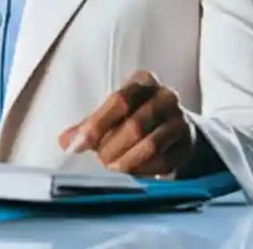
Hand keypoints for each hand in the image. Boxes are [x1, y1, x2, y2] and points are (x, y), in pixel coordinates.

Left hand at [58, 70, 209, 176]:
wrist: (175, 129)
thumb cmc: (135, 117)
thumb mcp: (110, 115)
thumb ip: (87, 126)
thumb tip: (65, 141)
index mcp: (142, 81)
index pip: (118, 101)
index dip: (95, 125)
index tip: (77, 146)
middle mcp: (165, 96)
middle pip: (134, 125)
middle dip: (111, 148)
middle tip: (100, 160)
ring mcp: (180, 119)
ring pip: (150, 144)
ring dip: (126, 161)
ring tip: (113, 167)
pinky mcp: (187, 143)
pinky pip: (163, 161)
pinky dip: (143, 169)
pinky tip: (132, 171)